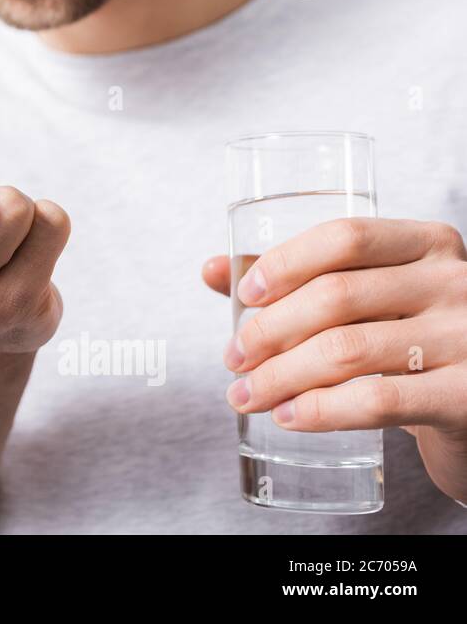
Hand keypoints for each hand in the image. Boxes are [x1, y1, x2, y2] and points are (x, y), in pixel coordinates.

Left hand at [202, 217, 466, 503]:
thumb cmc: (412, 342)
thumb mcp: (370, 301)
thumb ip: (296, 280)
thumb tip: (212, 269)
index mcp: (428, 244)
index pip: (346, 237)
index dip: (285, 262)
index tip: (245, 295)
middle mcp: (455, 283)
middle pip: (337, 295)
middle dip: (269, 330)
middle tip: (233, 359)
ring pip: (348, 349)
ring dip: (281, 375)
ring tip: (246, 394)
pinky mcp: (466, 397)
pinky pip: (378, 399)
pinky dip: (321, 409)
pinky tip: (289, 416)